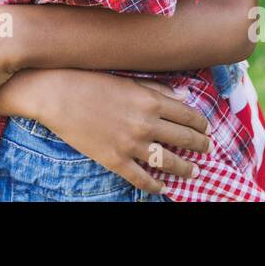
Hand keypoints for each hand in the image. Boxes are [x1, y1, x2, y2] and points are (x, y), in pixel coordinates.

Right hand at [31, 69, 211, 193]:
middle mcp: (145, 123)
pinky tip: (163, 186)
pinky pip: (142, 179)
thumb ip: (157, 89)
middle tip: (207, 149)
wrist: (57, 94)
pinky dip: (156, 185)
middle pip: (184, 138)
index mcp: (150, 100)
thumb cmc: (90, 80)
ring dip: (186, 168)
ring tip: (194, 171)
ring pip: (169, 162)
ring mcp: (130, 144)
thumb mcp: (127, 79)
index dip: (201, 124)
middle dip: (200, 145)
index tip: (205, 128)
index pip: (188, 115)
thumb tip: (183, 97)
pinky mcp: (115, 160)